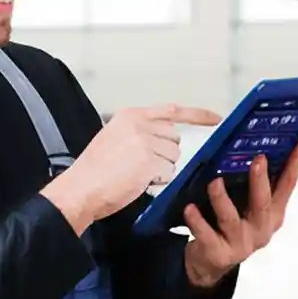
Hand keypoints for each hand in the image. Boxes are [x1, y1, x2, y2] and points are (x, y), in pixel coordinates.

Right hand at [41, 103, 221, 234]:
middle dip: (164, 154)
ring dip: (160, 168)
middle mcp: (140, 124)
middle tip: (140, 164)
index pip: (173, 110)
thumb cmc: (93, 169)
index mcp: (131, 115)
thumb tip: (166, 139)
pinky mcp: (149, 161)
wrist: (80, 187)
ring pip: (173, 157)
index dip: (198, 115)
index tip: (217, 118)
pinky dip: (157, 180)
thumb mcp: (114, 136)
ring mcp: (146, 142)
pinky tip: (137, 181)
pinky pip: (168, 173)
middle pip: (174, 139)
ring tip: (134, 173)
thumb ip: (140, 131)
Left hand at [183, 133, 297, 288]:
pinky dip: (198, 221)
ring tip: (214, 182)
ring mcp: (241, 243)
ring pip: (231, 219)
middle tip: (258, 160)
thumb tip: (255, 146)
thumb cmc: (232, 227)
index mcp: (273, 213)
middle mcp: (262, 229)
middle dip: (261, 181)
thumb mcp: (250, 208)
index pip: (288, 184)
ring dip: (222, 199)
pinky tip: (190, 208)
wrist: (211, 265)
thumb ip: (256, 185)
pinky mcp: (219, 253)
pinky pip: (207, 235)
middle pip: (263, 203)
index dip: (296, 161)